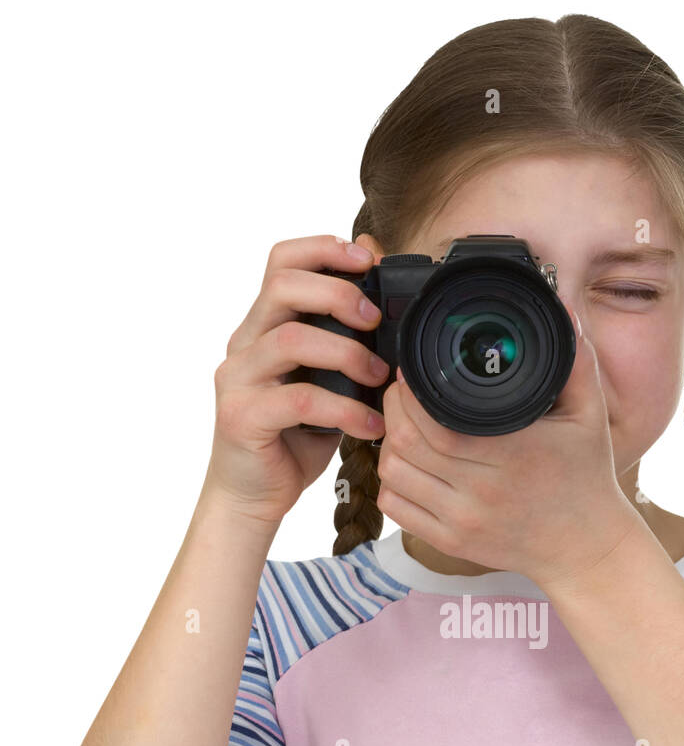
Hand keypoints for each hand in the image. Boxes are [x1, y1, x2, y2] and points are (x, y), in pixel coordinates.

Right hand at [204, 232, 387, 527]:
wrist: (252, 496)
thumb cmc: (292, 438)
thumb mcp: (326, 383)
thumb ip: (344, 344)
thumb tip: (384, 304)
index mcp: (263, 327)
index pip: (282, 262)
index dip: (324, 249)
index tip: (367, 260)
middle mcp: (244, 344)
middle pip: (283, 286)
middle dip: (339, 293)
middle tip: (375, 320)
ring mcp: (238, 379)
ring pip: (292, 339)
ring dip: (348, 353)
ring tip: (379, 377)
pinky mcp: (242, 416)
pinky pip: (300, 399)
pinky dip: (345, 409)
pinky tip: (370, 425)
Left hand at [375, 307, 638, 588]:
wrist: (587, 547)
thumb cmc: (587, 478)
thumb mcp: (591, 415)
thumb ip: (576, 361)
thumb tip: (562, 308)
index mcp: (511, 454)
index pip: (433, 421)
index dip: (409, 392)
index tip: (411, 371)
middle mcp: (480, 490)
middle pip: (405, 443)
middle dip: (392, 410)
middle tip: (400, 392)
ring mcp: (461, 521)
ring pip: (394, 475)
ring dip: (389, 444)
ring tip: (403, 426)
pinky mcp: (450, 542)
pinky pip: (396, 509)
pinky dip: (390, 483)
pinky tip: (406, 466)